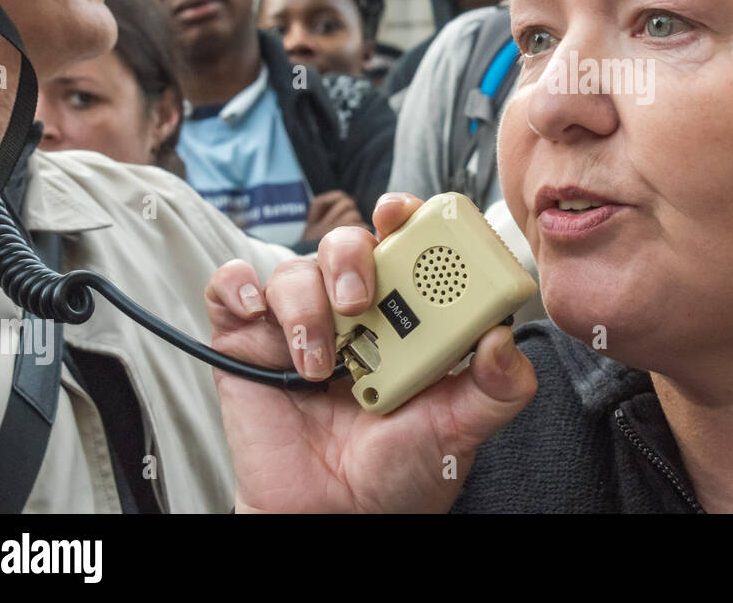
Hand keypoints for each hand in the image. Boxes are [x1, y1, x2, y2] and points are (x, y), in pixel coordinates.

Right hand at [206, 192, 538, 512]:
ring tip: (319, 365)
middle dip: (352, 256)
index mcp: (407, 313)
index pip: (406, 244)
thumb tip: (502, 339)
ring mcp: (298, 324)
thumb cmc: (399, 470)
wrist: (337, 520)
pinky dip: (236, 286)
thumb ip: (496, 387)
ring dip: (304, 307)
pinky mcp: (248, 343)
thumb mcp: (461, 428)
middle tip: (359, 302)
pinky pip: (229, 291)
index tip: (404, 213)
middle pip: (348, 244)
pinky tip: (253, 312)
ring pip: (293, 271)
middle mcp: (352, 310)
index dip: (405, 216)